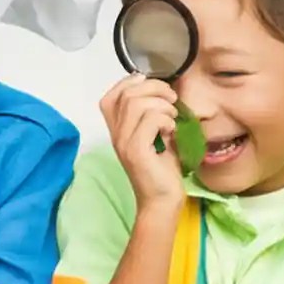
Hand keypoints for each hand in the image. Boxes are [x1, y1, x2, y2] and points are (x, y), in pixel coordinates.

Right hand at [100, 74, 182, 208]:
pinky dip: (166, 119)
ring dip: (162, 104)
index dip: (128, 83)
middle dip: (154, 88)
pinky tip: (172, 130)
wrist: (162, 201)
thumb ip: (153, 116)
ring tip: (173, 117)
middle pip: (127, 95)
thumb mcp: (156, 137)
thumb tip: (165, 93)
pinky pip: (150, 120)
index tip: (149, 84)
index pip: (110, 97)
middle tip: (172, 99)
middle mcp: (116, 135)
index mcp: (117, 130)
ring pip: (137, 104)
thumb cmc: (162, 169)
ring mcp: (124, 142)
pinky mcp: (137, 151)